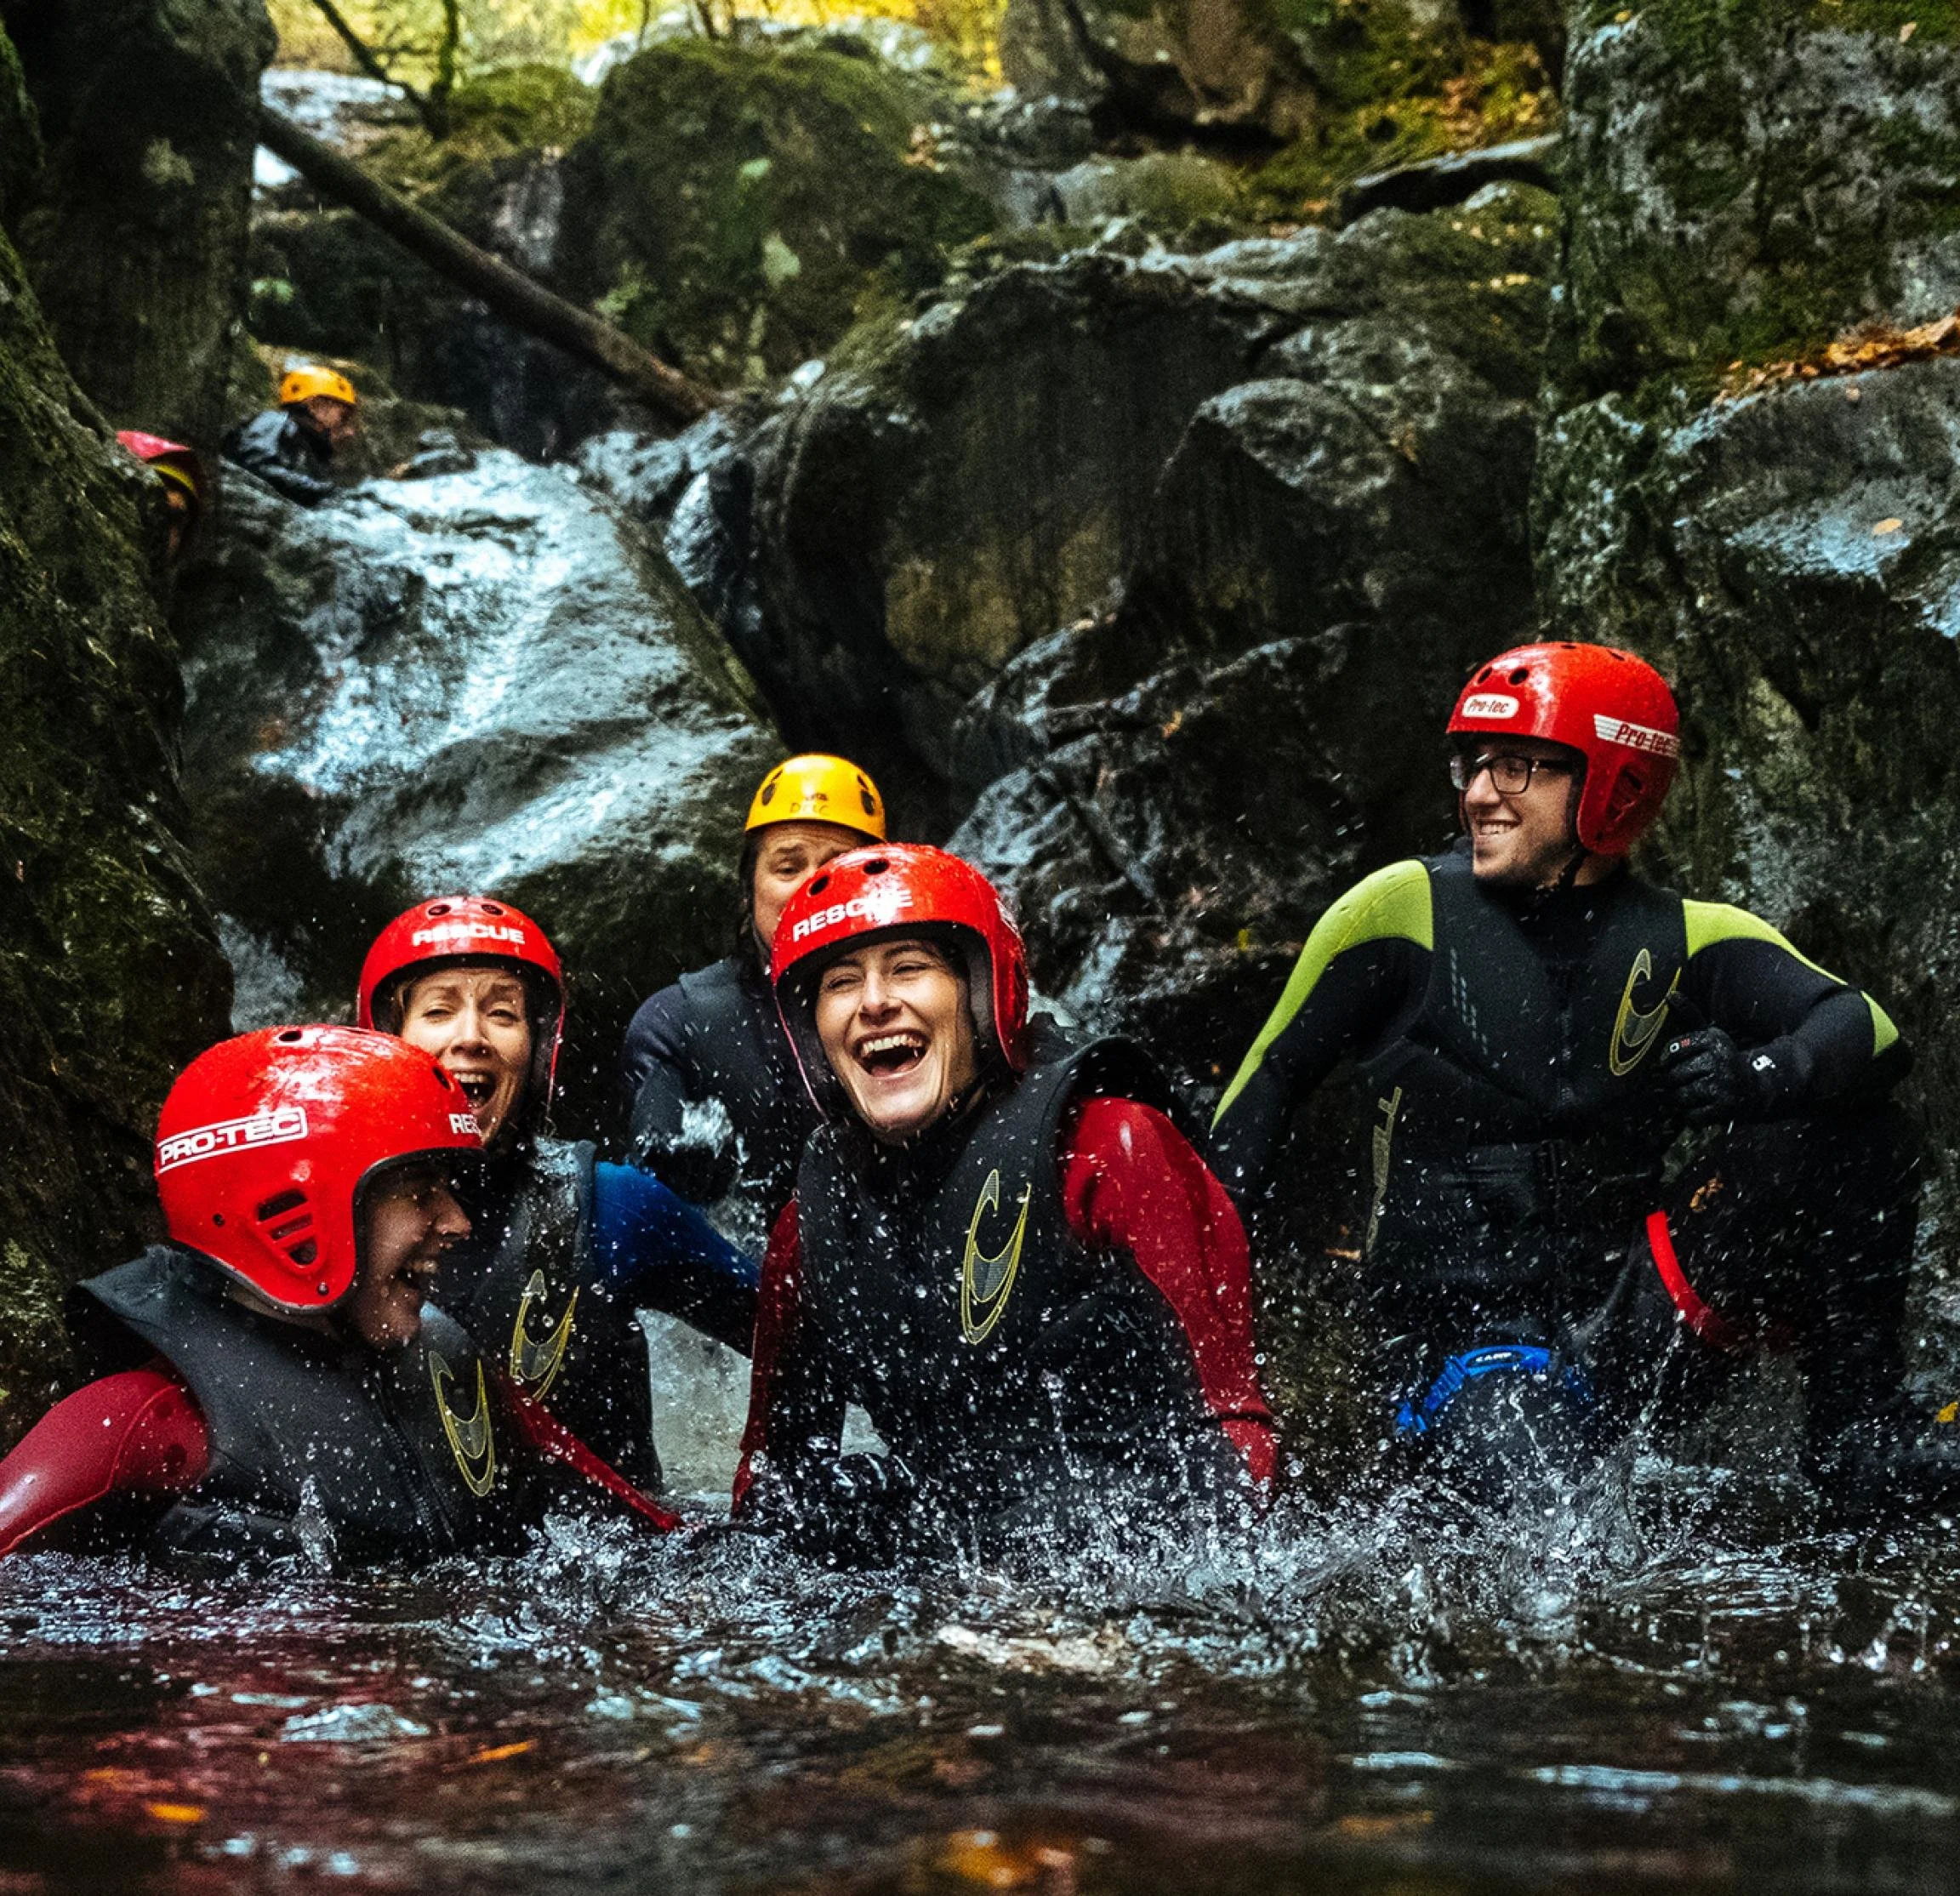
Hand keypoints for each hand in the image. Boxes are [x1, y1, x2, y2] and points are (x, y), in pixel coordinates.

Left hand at [1658, 1026, 1780, 1125]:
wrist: (1756, 1086)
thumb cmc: (1723, 1059)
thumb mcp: (1710, 1035)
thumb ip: (1689, 1016)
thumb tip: (1670, 995)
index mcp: (1714, 1040)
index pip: (1674, 1050)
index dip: (1665, 1061)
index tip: (1665, 1065)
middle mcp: (1720, 1060)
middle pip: (1676, 1074)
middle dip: (1669, 1082)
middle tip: (1668, 1085)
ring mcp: (1724, 1085)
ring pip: (1682, 1095)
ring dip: (1677, 1100)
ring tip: (1681, 1097)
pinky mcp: (1726, 1107)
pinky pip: (1693, 1114)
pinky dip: (1690, 1116)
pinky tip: (1696, 1109)